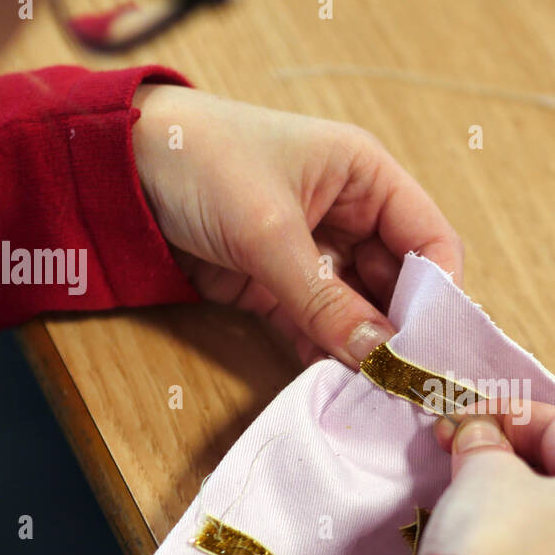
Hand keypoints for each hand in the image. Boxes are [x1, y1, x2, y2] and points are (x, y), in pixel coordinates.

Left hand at [131, 84, 462, 367]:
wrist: (114, 167)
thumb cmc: (200, 162)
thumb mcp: (269, 232)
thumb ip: (326, 300)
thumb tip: (380, 356)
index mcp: (366, 177)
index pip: (430, 239)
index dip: (440, 291)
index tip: (436, 345)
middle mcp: (351, 214)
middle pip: (400, 283)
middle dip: (403, 330)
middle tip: (407, 382)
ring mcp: (316, 253)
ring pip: (361, 311)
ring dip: (366, 348)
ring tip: (376, 392)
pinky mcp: (280, 285)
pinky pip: (319, 325)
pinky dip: (327, 353)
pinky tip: (336, 383)